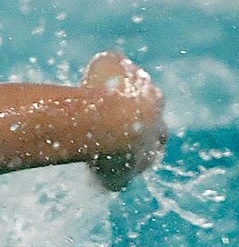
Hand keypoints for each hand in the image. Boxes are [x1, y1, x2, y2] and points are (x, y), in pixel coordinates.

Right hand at [81, 52, 166, 191]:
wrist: (106, 122)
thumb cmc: (104, 89)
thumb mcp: (107, 64)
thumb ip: (112, 66)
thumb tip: (107, 68)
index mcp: (154, 101)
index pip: (151, 104)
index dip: (132, 105)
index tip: (111, 104)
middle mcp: (156, 132)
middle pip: (156, 137)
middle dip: (140, 136)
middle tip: (116, 135)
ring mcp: (142, 158)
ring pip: (138, 162)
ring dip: (123, 159)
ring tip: (98, 156)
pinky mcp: (123, 179)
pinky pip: (114, 182)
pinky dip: (104, 179)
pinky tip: (90, 174)